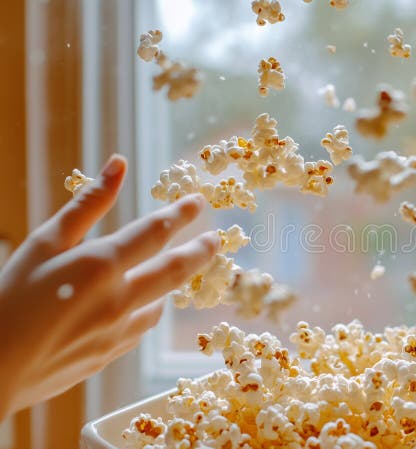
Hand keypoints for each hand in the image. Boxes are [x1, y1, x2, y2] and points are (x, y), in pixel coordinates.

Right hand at [0, 155, 219, 418]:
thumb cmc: (9, 297)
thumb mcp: (42, 243)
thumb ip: (86, 204)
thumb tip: (118, 165)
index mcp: (101, 265)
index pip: (156, 231)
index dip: (181, 214)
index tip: (198, 203)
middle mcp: (119, 299)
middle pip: (176, 269)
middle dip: (200, 251)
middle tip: (217, 240)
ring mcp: (118, 331)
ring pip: (161, 302)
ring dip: (172, 284)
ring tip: (177, 269)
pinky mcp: (111, 354)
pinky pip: (141, 328)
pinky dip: (147, 310)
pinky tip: (142, 305)